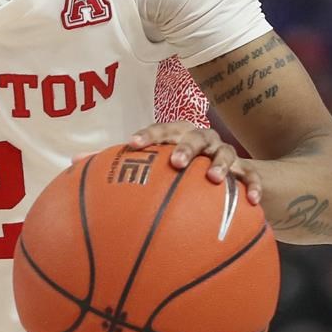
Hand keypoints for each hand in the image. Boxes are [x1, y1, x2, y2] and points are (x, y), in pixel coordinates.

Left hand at [124, 122, 260, 203]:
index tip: (132, 145)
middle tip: (176, 163)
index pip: (163, 129)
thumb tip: (78, 165)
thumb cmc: (185, 166)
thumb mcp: (159, 163)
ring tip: (213, 178)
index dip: (148, 135)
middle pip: (196, 137)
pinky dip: (253, 186)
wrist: (228, 169)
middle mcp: (204, 140)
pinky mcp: (245, 170)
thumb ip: (126, 165)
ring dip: (220, 164)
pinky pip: (252, 176)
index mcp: (181, 133)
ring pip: (226, 153)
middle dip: (186, 148)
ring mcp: (225, 153)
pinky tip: (252, 201)